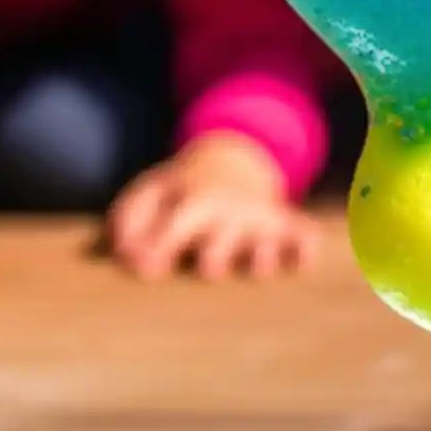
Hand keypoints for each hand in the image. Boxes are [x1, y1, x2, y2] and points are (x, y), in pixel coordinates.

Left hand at [108, 132, 318, 280]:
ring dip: (264, 253)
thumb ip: (128, 222)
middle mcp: (229, 211)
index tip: (145, 270)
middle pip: (223, 236)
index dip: (160, 245)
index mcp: (193, 200)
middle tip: (210, 268)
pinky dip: (306, 248)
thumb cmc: (180, 191)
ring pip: (264, 239)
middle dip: (217, 253)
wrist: (231, 160)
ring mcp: (259, 220)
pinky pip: (302, 236)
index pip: (174, 224)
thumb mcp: (149, 192)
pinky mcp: (285, 227)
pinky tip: (304, 262)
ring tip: (261, 266)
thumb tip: (124, 257)